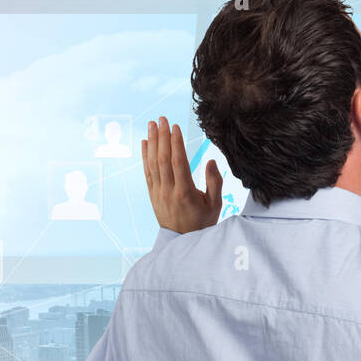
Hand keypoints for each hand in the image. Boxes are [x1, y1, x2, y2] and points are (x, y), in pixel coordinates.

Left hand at [141, 116, 222, 232]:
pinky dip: (145, 156)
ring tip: (152, 125)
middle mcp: (169, 191)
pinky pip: (147, 172)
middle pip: (163, 159)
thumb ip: (214, 182)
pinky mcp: (153, 194)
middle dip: (162, 137)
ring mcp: (158, 192)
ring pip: (153, 163)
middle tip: (162, 119)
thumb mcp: (215, 205)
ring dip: (152, 142)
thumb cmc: (202, 223)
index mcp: (185, 192)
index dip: (176, 143)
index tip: (175, 127)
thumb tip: (211, 161)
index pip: (178, 162)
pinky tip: (144, 143)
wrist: (183, 242)